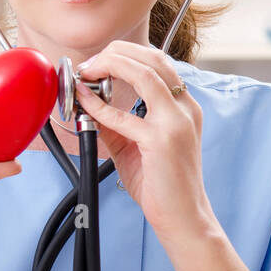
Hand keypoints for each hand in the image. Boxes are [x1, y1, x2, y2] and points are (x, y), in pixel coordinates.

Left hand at [72, 39, 217, 242]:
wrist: (183, 218)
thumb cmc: (163, 185)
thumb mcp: (135, 146)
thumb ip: (114, 124)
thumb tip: (88, 104)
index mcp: (184, 106)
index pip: (158, 62)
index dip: (125, 54)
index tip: (99, 62)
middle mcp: (185, 108)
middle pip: (153, 58)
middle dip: (116, 52)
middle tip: (89, 64)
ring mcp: (176, 122)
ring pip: (144, 73)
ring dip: (111, 66)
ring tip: (88, 72)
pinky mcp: (161, 141)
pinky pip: (123, 115)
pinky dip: (99, 106)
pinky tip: (85, 103)